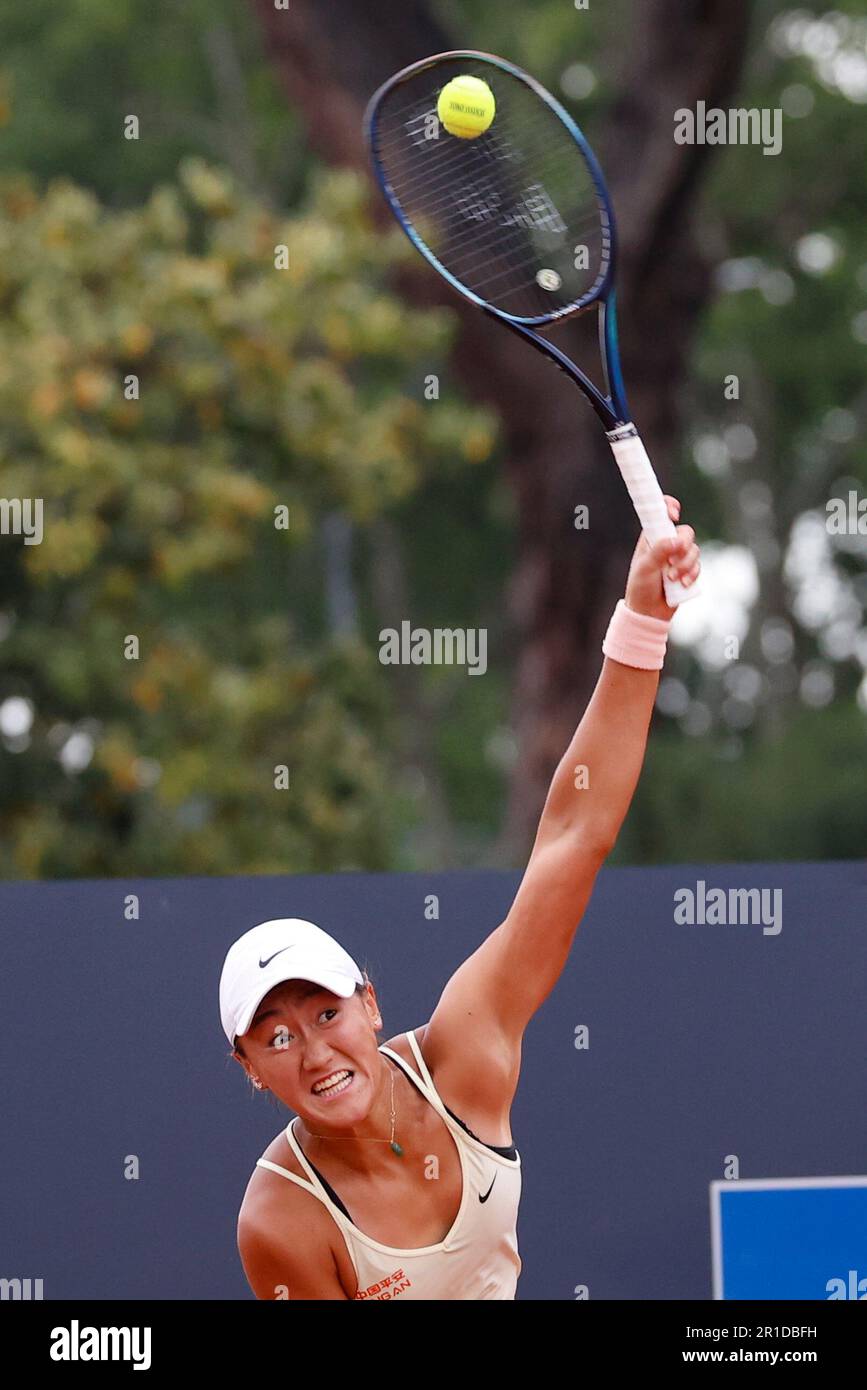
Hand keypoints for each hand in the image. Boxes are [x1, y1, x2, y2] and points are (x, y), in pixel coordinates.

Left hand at [623, 496, 700, 621]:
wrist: (648, 613)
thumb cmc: (641, 587)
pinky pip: (698, 565)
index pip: (661, 514)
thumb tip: (677, 540)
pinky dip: (692, 575)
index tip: (674, 515)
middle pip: (686, 532)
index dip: (669, 507)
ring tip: (672, 578)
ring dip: (686, 565)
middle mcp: (667, 544)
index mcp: (652, 538)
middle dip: (684, 545)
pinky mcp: (688, 571)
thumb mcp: (645, 567)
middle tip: (673, 560)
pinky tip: (682, 585)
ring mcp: (678, 557)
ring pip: (694, 550)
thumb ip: (660, 551)